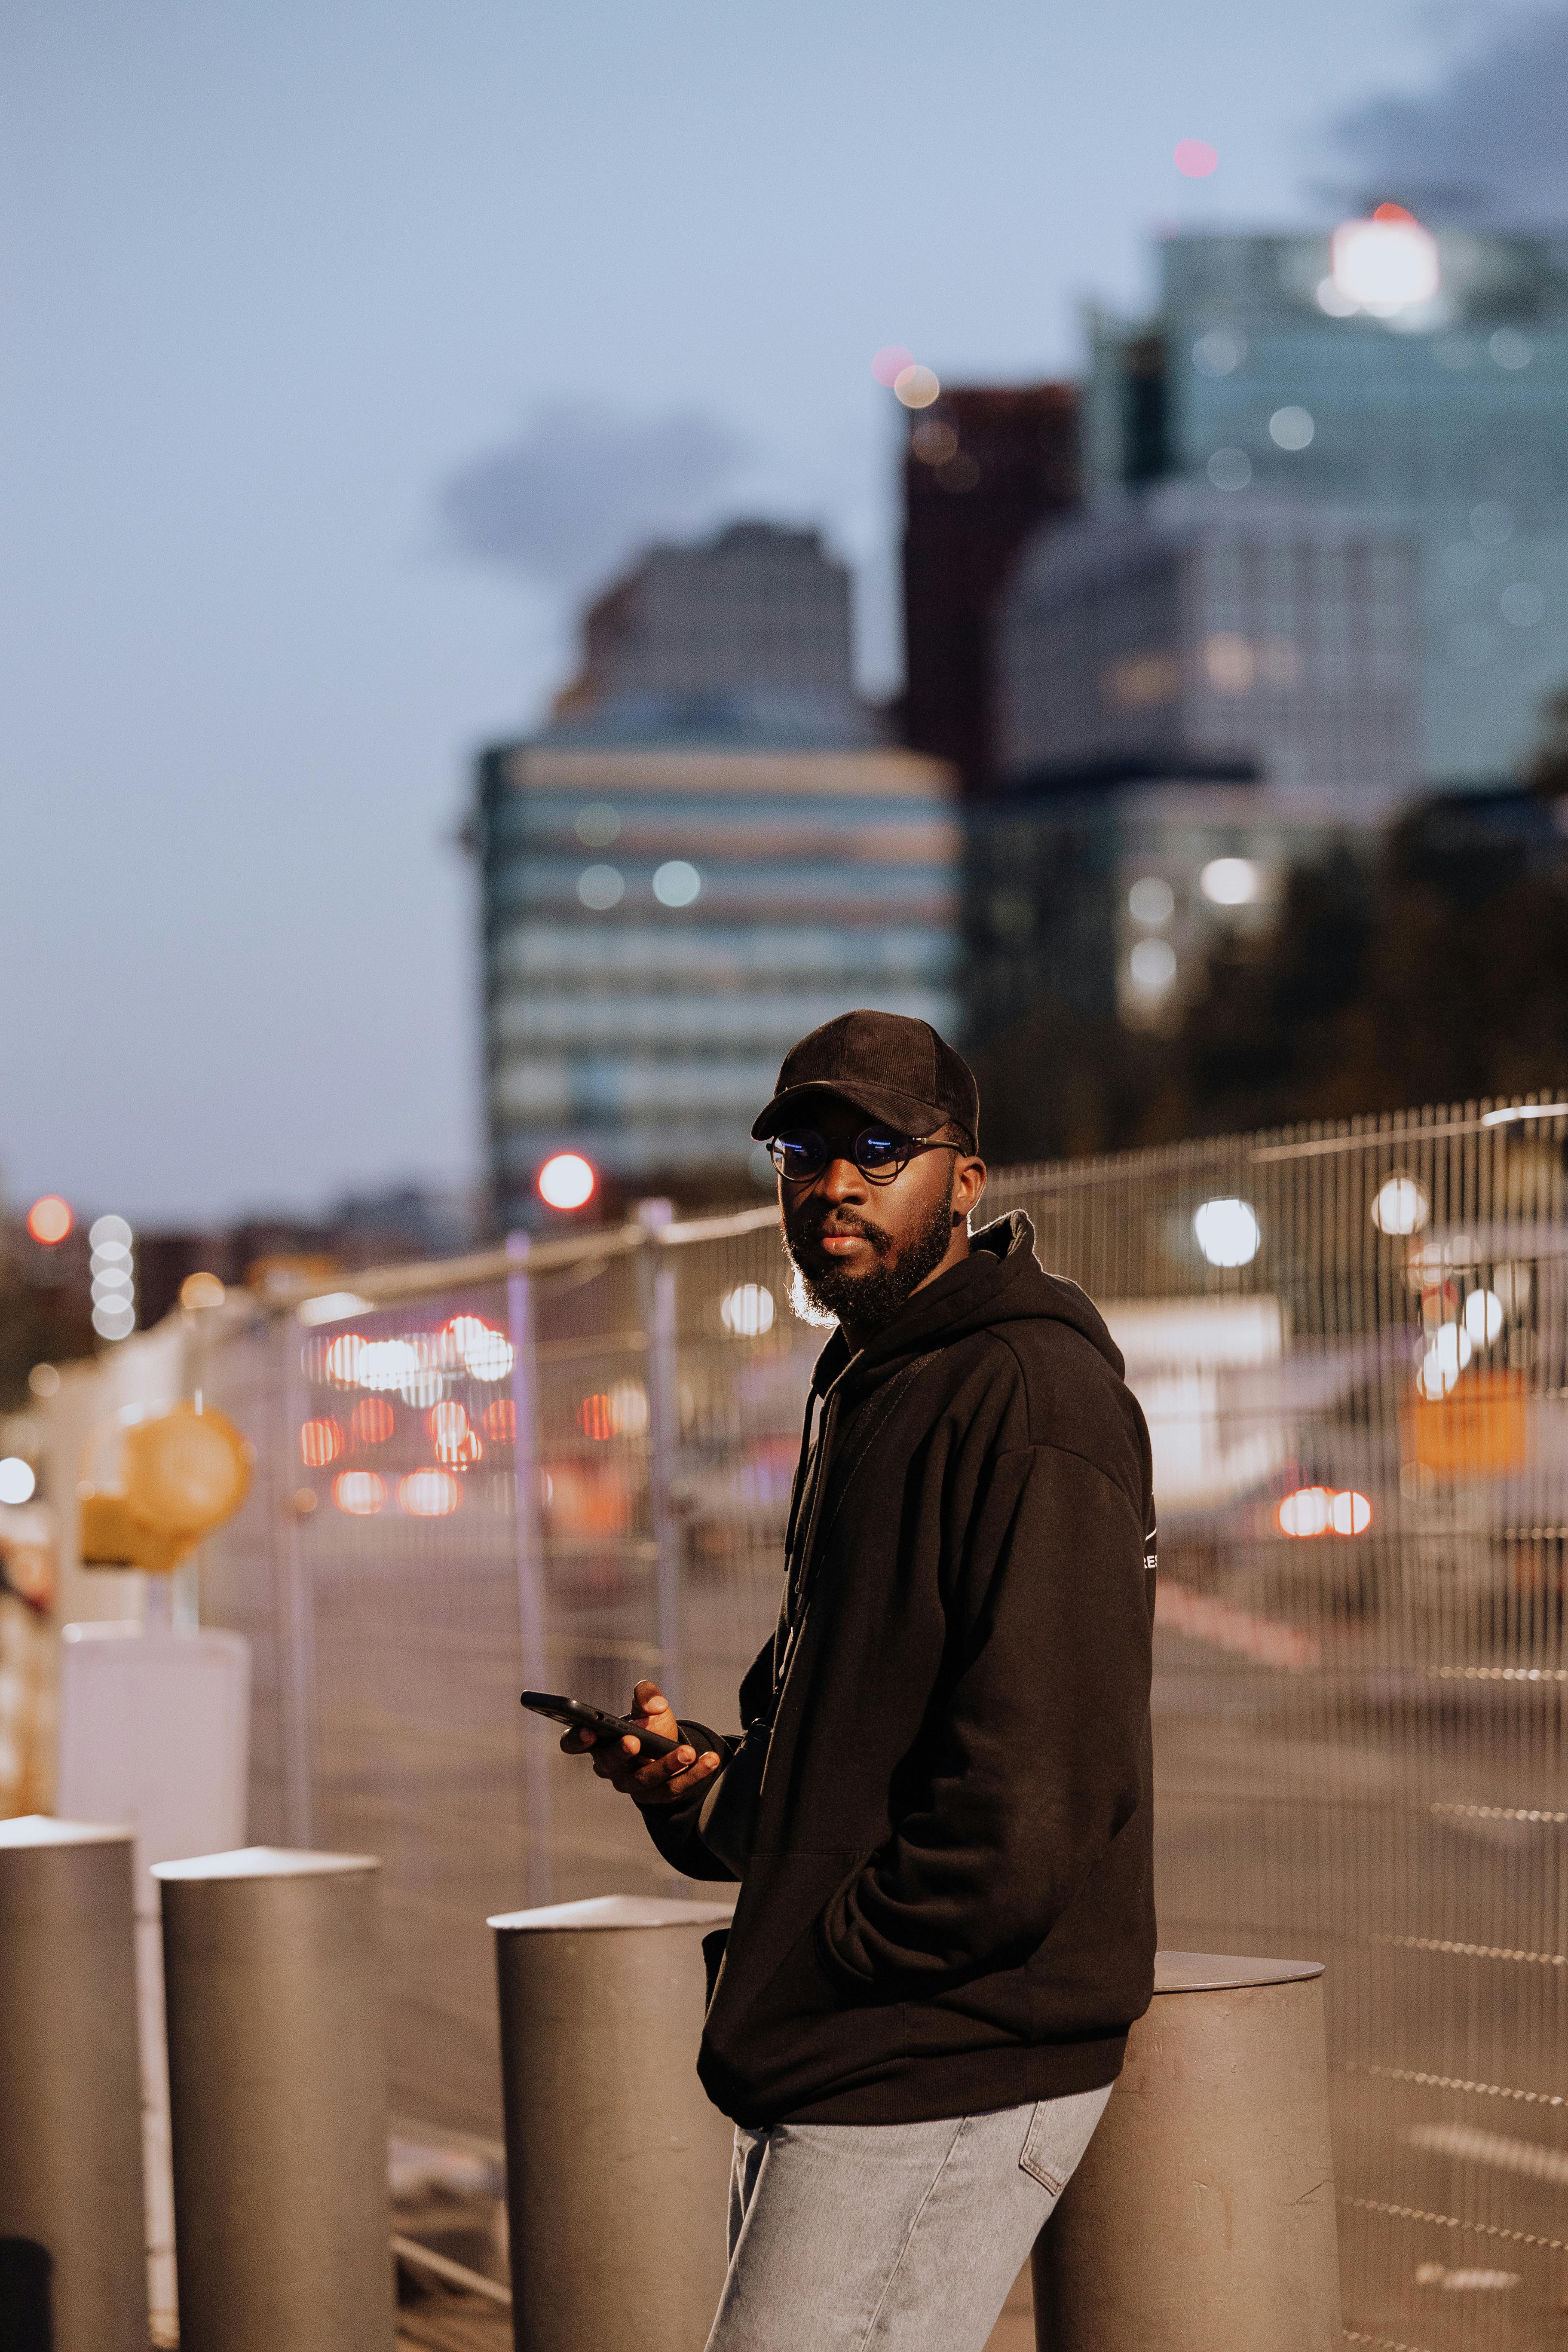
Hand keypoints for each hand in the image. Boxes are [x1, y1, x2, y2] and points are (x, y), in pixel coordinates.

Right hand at [560, 1680, 722, 1808]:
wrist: (668, 1746)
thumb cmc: (648, 1722)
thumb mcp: (646, 1703)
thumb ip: (646, 1693)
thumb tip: (655, 1705)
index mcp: (598, 1742)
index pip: (574, 1743)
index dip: (577, 1739)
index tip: (588, 1730)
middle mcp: (610, 1767)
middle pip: (609, 1765)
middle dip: (621, 1753)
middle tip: (635, 1741)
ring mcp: (632, 1785)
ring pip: (645, 1780)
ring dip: (666, 1766)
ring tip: (687, 1752)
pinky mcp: (657, 1796)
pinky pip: (673, 1789)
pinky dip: (693, 1775)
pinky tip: (710, 1760)